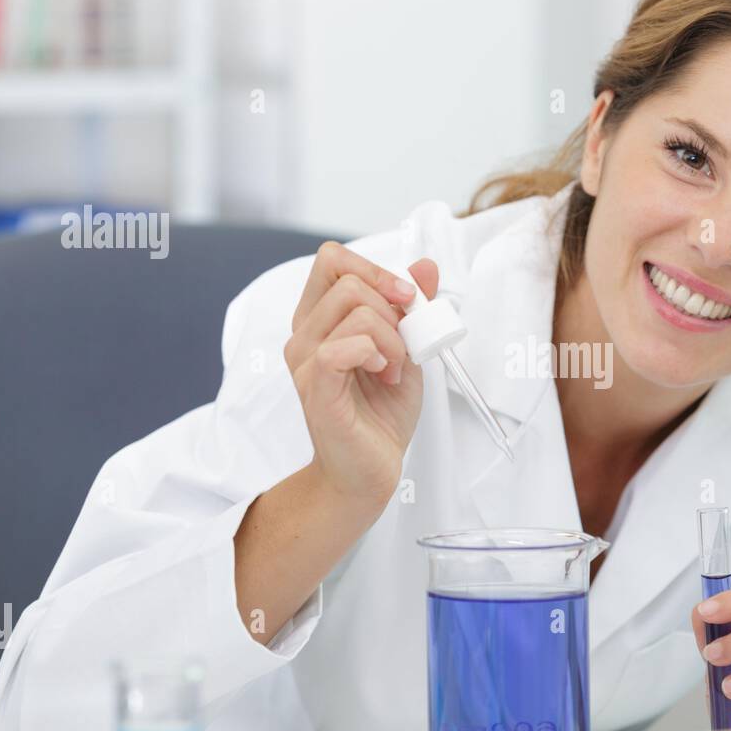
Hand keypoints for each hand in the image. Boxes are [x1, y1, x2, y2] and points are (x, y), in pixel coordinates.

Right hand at [283, 241, 438, 503]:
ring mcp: (305, 359)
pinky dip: (377, 354)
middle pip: (346, 279)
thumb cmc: (381, 414)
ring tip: (393, 370)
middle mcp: (304, 334)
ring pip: (353, 309)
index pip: (332, 260)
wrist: (370, 470)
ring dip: (391, 338)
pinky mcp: (315, 385)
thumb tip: (426, 265)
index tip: (407, 298)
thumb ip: (412, 307)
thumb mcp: (407, 348)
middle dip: (392, 307)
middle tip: (403, 347)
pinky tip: (383, 376)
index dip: (375, 269)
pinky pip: (343, 346)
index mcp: (321, 320)